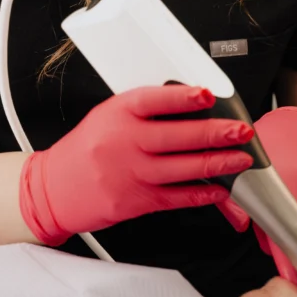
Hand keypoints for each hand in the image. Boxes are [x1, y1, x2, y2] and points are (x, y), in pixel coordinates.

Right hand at [19, 84, 254, 244]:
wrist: (55, 188)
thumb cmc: (86, 148)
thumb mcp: (107, 114)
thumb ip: (143, 109)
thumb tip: (189, 102)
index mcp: (117, 114)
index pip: (152, 101)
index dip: (182, 97)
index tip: (206, 94)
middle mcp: (124, 143)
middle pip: (176, 137)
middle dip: (215, 134)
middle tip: (240, 130)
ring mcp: (131, 174)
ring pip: (182, 169)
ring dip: (217, 164)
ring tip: (241, 158)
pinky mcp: (137, 202)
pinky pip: (177, 198)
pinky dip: (202, 194)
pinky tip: (220, 189)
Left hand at [251, 107, 296, 285]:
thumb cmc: (268, 150)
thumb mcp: (243, 171)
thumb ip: (237, 202)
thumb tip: (246, 229)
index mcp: (280, 175)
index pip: (285, 226)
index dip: (287, 256)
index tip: (292, 277)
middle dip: (289, 238)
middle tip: (277, 221)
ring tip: (295, 203)